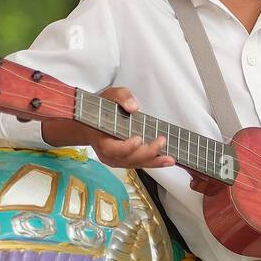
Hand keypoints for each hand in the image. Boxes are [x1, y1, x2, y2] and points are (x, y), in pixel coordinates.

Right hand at [40, 86, 175, 169]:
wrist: (91, 124)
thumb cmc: (99, 111)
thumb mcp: (108, 96)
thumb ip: (121, 97)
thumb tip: (133, 106)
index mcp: (101, 140)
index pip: (113, 149)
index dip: (126, 147)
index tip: (137, 139)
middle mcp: (109, 154)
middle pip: (128, 159)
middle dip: (147, 153)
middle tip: (160, 142)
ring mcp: (117, 159)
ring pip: (136, 164)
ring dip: (154, 162)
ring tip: (169, 159)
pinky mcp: (126, 161)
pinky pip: (140, 164)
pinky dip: (154, 163)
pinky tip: (166, 161)